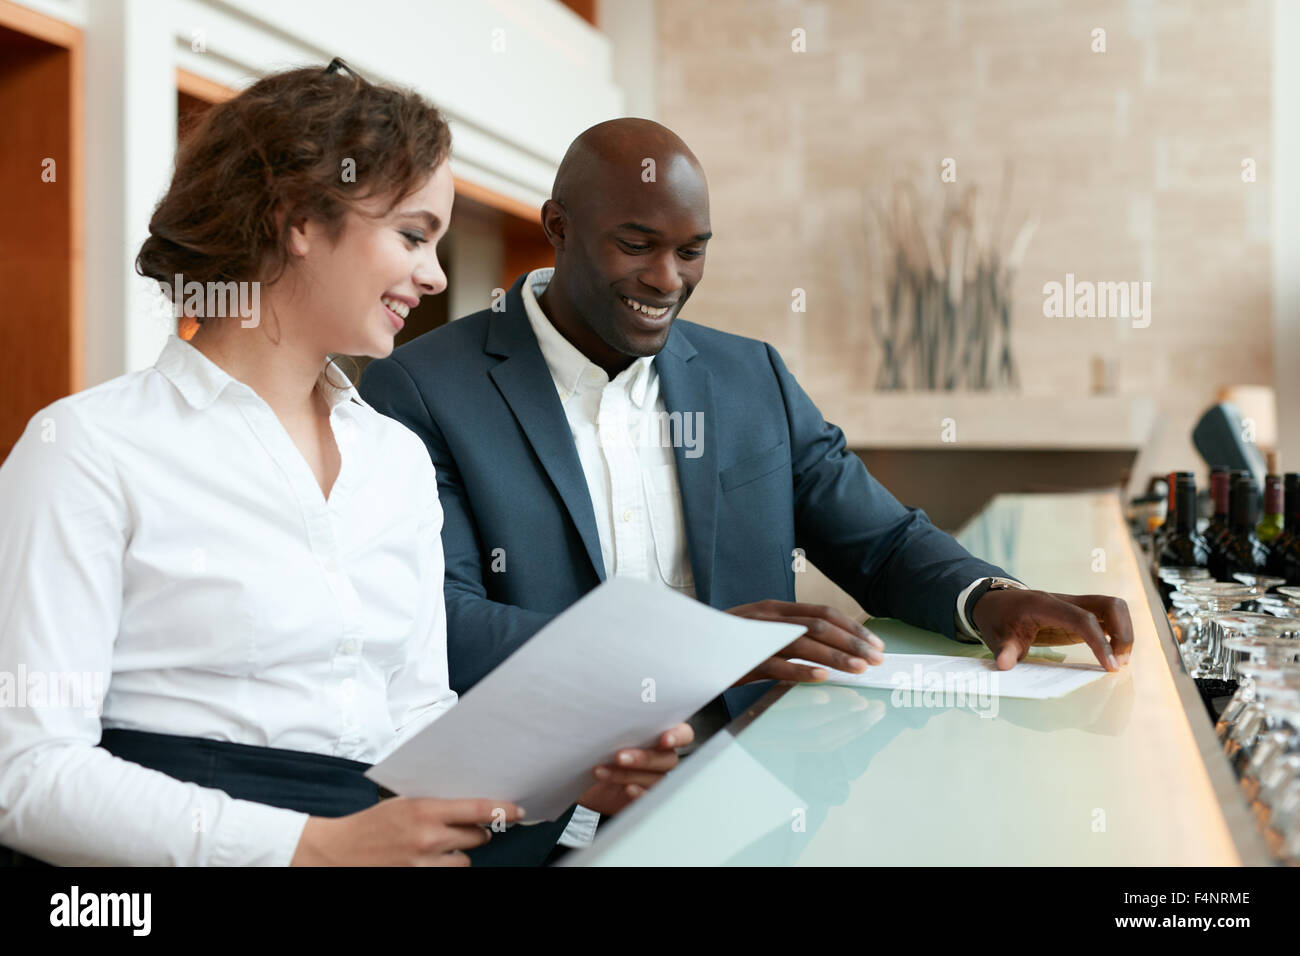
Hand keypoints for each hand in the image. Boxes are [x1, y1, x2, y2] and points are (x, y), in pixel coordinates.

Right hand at [289, 796, 524, 865]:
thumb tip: (468, 806)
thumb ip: (435, 805)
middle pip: (477, 838)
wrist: (337, 851)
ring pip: (465, 862)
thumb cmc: (369, 824)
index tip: (518, 811)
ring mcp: (423, 864)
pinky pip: (447, 874)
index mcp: (424, 810)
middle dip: (475, 833)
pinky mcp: (417, 878)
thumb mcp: (403, 803)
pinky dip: (444, 867)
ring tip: (439, 847)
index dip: (502, 811)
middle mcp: (428, 838)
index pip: (476, 810)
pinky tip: (430, 859)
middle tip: (463, 829)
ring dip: (459, 855)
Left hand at [576, 723, 694, 815]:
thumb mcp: (608, 731)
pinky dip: (638, 794)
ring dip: (627, 774)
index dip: (678, 736)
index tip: (664, 739)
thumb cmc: (602, 747)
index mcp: (660, 734)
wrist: (586, 774)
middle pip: (667, 759)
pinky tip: (626, 789)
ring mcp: (655, 779)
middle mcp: (663, 757)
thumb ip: (618, 724)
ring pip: (653, 778)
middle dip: (644, 758)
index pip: (683, 734)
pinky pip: (648, 797)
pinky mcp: (644, 796)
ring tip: (602, 771)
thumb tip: (607, 717)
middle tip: (619, 756)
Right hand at [726, 600, 884, 684]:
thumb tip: (826, 651)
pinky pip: (776, 664)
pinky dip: (801, 671)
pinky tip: (822, 678)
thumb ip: (789, 636)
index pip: (823, 614)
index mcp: (776, 609)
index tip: (875, 645)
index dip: (852, 628)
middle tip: (877, 659)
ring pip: (803, 643)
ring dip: (835, 656)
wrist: (684, 644)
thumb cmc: (726, 643)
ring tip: (858, 669)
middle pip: (819, 626)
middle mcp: (769, 618)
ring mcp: (755, 636)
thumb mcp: (760, 633)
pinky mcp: (743, 658)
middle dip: (852, 643)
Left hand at [970, 589, 1133, 672]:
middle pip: (1109, 605)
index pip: (1082, 619)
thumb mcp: (996, 636)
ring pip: (1114, 608)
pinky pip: (1108, 617)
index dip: (1099, 642)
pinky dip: (1117, 633)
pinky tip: (1114, 655)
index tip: (1110, 666)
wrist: (995, 602)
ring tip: (1118, 661)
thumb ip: (1004, 650)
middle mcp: (1066, 600)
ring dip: (1124, 632)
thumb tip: (1004, 665)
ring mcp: (1076, 605)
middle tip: (1118, 663)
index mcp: (1046, 604)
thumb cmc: (998, 619)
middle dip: (1122, 633)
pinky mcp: (1080, 613)